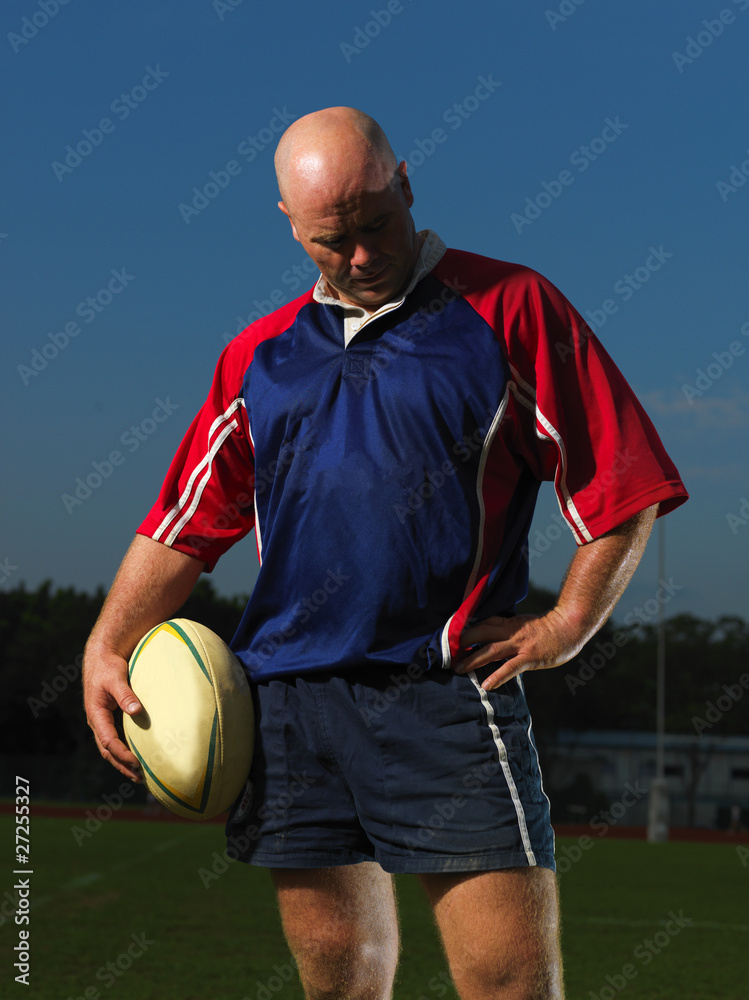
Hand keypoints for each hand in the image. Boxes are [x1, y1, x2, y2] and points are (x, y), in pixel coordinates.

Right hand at [83, 645, 143, 781]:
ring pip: (110, 748)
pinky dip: (125, 750)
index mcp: (96, 714)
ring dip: (122, 762)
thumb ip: (125, 695)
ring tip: (139, 776)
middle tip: (139, 778)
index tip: (136, 763)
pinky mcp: (110, 718)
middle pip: (108, 751)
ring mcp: (103, 721)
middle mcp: (97, 721)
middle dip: (122, 765)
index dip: (121, 754)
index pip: (108, 741)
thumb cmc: (108, 667)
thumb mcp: (116, 678)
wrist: (102, 656)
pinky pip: (116, 739)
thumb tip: (136, 711)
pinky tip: (138, 757)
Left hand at [454, 610, 585, 690]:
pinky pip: (511, 667)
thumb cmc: (547, 627)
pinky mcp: (530, 657)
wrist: (570, 626)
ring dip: (472, 659)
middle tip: (446, 652)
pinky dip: (497, 676)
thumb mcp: (524, 624)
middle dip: (462, 642)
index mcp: (509, 622)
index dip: (465, 629)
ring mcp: (520, 644)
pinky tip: (486, 685)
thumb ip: (508, 629)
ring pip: (491, 650)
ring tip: (458, 668)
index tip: (450, 636)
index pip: (482, 623)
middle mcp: (511, 631)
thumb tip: (491, 637)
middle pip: (481, 633)